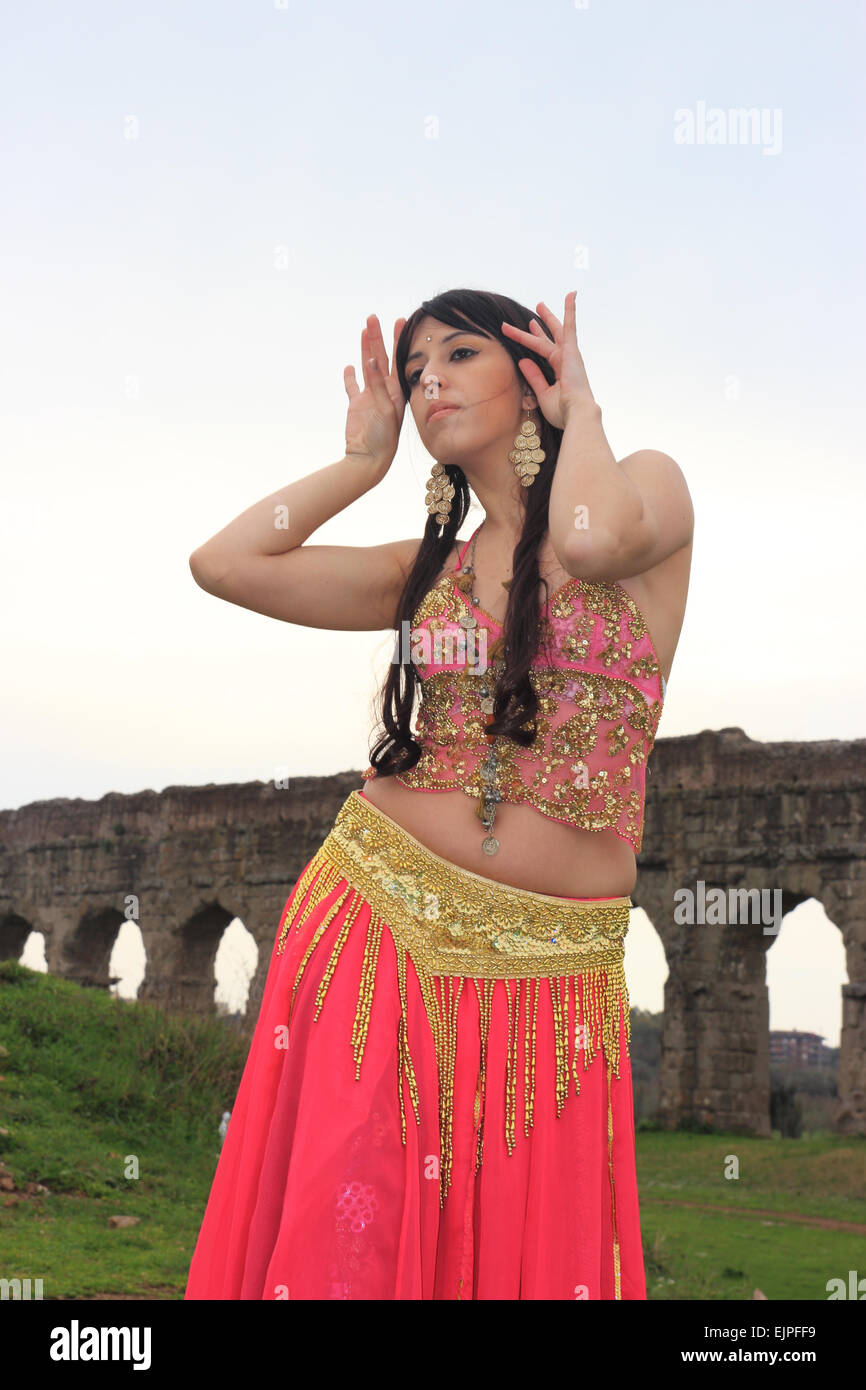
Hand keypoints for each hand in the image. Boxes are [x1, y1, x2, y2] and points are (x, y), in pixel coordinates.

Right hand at [344, 314, 406, 473]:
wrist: (369, 458)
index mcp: (396, 391)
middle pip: (381, 358)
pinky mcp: (356, 405)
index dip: (398, 341)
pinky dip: (351, 377)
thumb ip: (378, 385)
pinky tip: (349, 366)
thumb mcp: (385, 409)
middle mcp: (384, 391)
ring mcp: (369, 397)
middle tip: (374, 318)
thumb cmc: (384, 439)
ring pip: (366, 367)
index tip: (401, 321)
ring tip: (364, 329)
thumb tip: (370, 360)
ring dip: (365, 348)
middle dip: (378, 338)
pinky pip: (353, 387)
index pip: (398, 360)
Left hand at [501, 292, 597, 430]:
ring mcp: (570, 355)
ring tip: (539, 303)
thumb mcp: (543, 393)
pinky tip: (571, 294)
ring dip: (547, 317)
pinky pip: (570, 326)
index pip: (544, 351)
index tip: (524, 331)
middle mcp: (566, 361)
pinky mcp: (572, 351)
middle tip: (535, 312)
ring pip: (555, 331)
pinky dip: (570, 310)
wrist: (576, 415)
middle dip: (542, 325)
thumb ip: (533, 376)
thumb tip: (522, 361)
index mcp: (560, 371)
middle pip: (550, 338)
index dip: (532, 340)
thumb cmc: (563, 411)